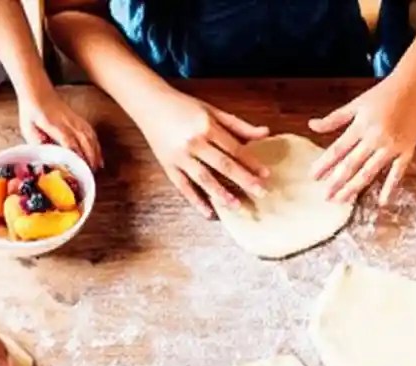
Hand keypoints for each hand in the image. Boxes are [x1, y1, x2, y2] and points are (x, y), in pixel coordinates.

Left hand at [17, 84, 102, 168]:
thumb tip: (46, 157)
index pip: (68, 142)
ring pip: (90, 138)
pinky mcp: (79, 119)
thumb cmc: (31, 111)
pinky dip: (96, 145)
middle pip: (84, 141)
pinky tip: (98, 155)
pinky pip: (91, 133)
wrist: (38, 91)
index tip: (79, 169)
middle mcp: (68, 123)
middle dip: (89, 159)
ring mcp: (75, 120)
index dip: (75, 156)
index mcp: (54, 125)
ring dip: (95, 153)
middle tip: (90, 175)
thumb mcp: (27, 128)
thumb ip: (37, 143)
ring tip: (97, 168)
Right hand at [136, 90, 268, 217]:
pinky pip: (183, 187)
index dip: (251, 163)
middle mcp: (194, 142)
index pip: (235, 149)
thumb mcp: (212, 110)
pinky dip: (196, 201)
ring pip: (204, 179)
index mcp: (207, 126)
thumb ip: (238, 125)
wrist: (149, 103)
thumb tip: (265, 133)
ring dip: (221, 194)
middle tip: (261, 193)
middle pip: (223, 165)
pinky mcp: (168, 166)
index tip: (265, 175)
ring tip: (237, 206)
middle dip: (243, 181)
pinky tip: (209, 212)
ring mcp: (180, 156)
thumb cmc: (183, 106)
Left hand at [309, 77, 415, 205]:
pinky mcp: (407, 151)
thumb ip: (334, 118)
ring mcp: (392, 146)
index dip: (324, 164)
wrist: (415, 86)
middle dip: (336, 182)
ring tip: (342, 200)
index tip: (313, 177)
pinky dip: (390, 188)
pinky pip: (397, 173)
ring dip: (355, 188)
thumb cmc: (383, 94)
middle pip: (351, 165)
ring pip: (370, 172)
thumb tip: (311, 125)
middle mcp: (375, 138)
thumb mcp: (356, 103)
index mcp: (360, 126)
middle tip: (325, 197)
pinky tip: (381, 201)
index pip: (338, 150)